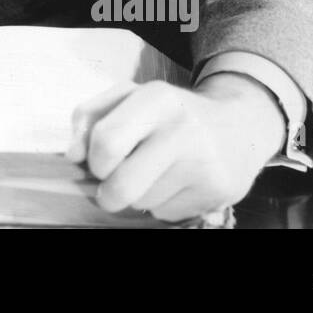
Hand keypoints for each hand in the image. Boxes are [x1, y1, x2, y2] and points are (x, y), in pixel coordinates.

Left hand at [67, 74, 283, 221]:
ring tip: (155, 175)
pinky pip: (169, 214)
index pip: (107, 142)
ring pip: (144, 203)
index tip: (99, 164)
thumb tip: (73, 155)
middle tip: (113, 186)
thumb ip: (91, 116)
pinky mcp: (219, 191)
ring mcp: (204, 163)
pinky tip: (177, 184)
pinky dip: (164, 204)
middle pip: (122, 185)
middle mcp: (183, 128)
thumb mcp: (130, 97)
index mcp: (156, 97)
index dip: (95, 162)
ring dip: (139, 197)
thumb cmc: (170, 113)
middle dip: (108, 194)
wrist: (239, 125)